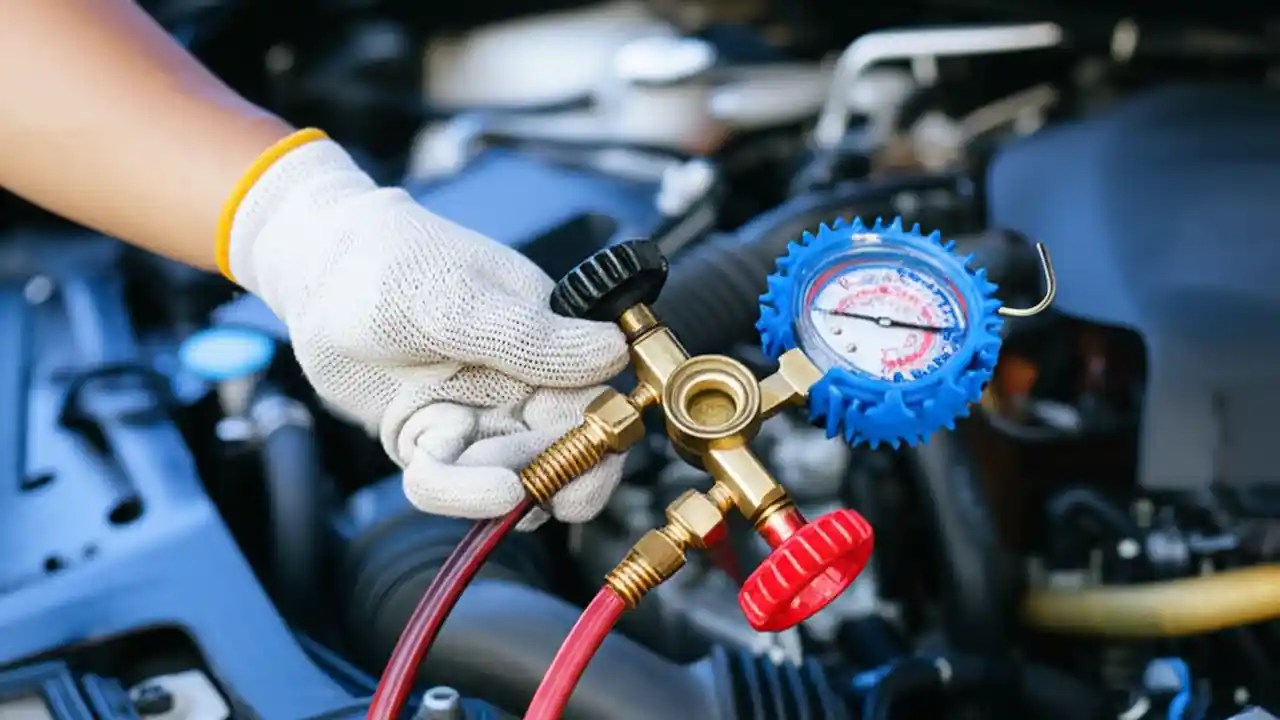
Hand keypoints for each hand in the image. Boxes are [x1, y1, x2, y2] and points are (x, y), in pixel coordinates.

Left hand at [225, 136, 629, 526]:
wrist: (322, 272)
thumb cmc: (396, 265)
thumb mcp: (460, 299)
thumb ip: (530, 337)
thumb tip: (613, 353)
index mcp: (553, 342)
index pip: (599, 408)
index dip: (599, 450)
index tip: (579, 481)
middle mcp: (526, 384)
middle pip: (563, 458)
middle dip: (542, 482)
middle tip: (513, 491)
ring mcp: (482, 415)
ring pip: (508, 481)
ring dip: (482, 490)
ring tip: (443, 462)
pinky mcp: (437, 439)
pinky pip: (453, 482)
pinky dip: (442, 485)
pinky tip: (422, 460)